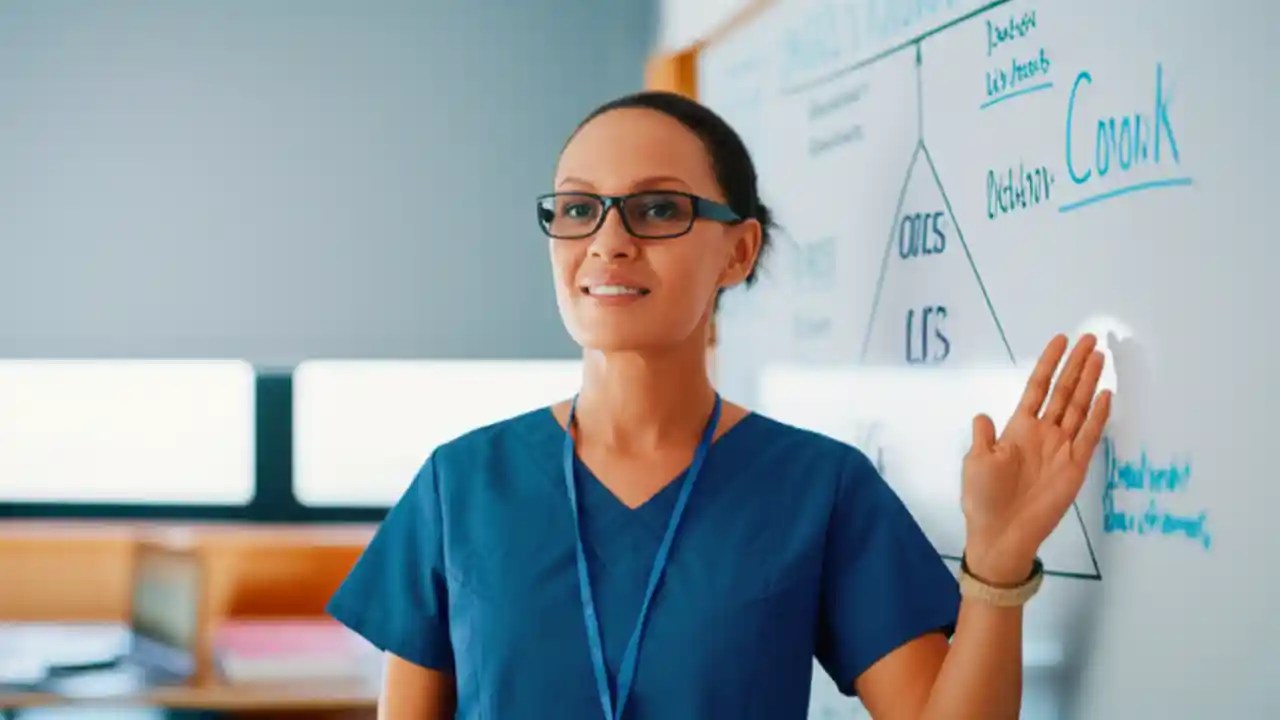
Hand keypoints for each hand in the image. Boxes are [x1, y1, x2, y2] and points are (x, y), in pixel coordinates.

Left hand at [961, 333, 1112, 583]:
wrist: (1002, 533)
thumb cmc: (984, 499)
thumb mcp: (975, 462)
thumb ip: (983, 437)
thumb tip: (983, 416)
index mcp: (1018, 428)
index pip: (1037, 388)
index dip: (1049, 364)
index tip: (1060, 340)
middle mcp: (1043, 433)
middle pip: (1063, 391)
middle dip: (1076, 365)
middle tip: (1091, 339)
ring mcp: (1061, 448)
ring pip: (1078, 407)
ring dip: (1089, 382)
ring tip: (1101, 357)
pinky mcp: (1075, 466)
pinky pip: (1089, 435)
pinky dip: (1098, 415)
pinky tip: (1106, 395)